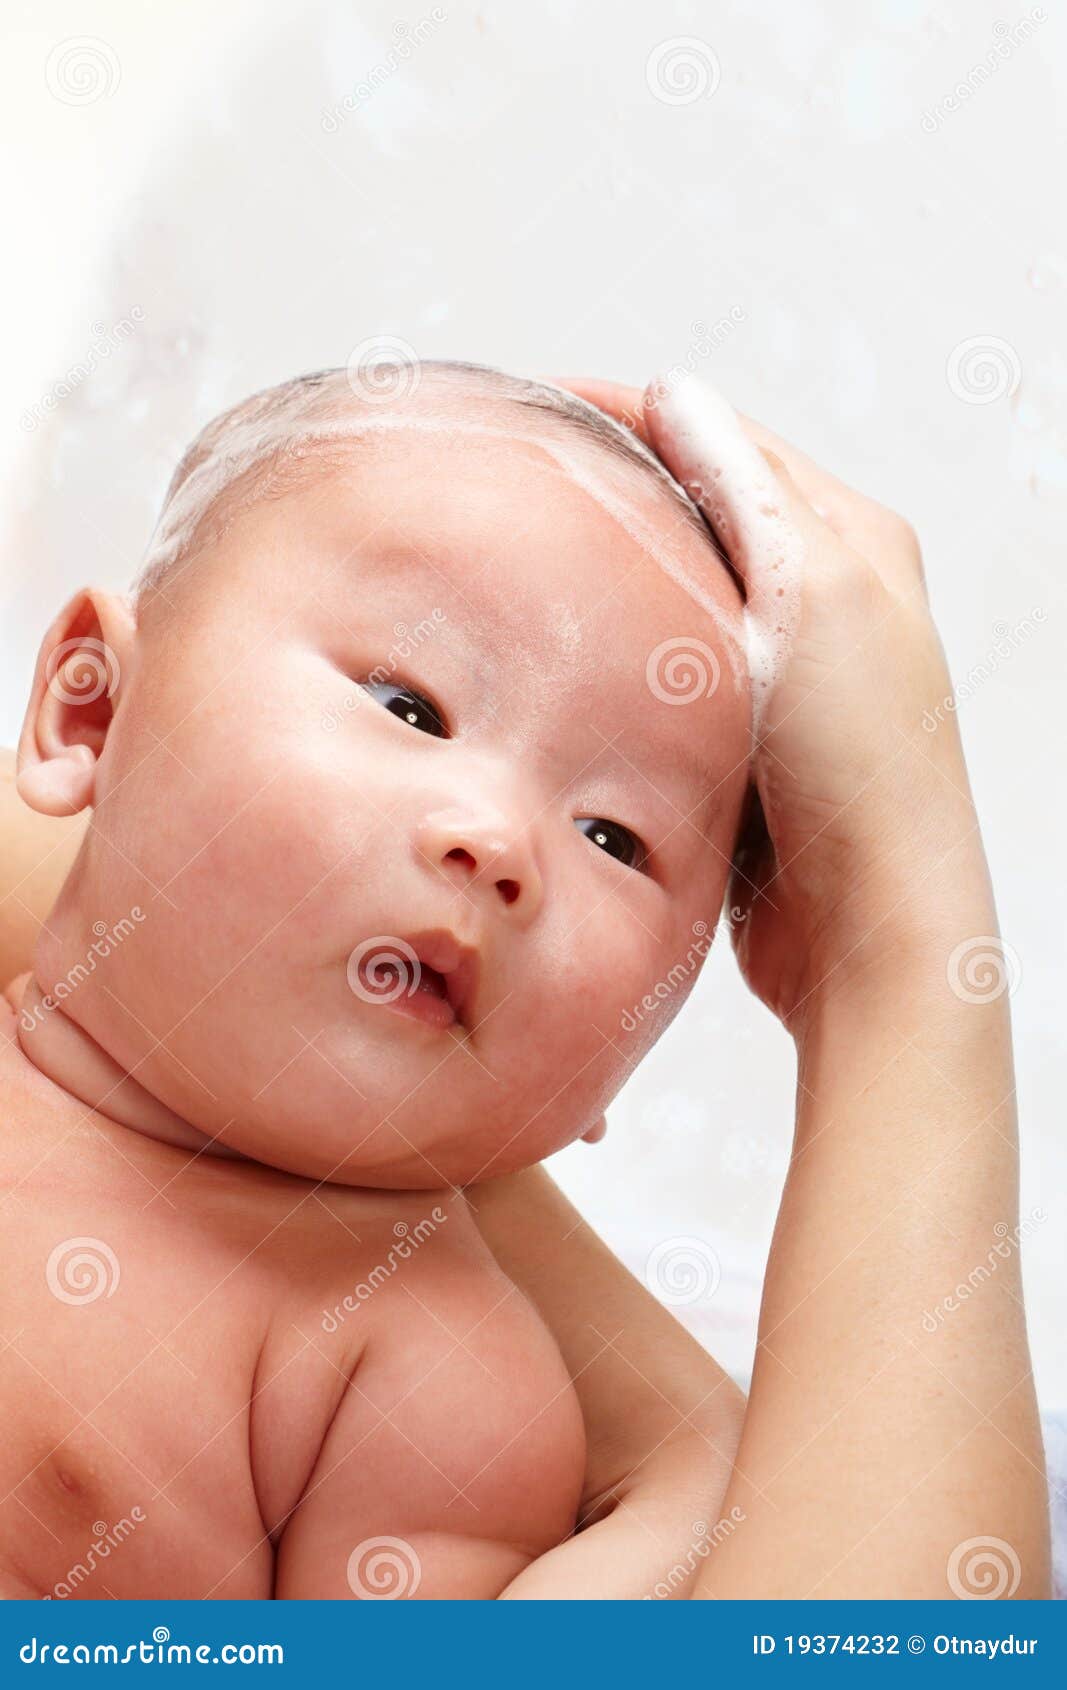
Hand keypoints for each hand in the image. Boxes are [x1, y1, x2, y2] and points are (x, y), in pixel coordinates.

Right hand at [555, 377, 991, 1030]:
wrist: (866, 925)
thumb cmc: (859, 767)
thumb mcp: (810, 595)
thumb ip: (744, 490)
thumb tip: (678, 397)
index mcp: (854, 541)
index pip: (728, 441)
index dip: (632, 412)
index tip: (540, 402)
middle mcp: (826, 596)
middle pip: (702, 508)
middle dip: (617, 482)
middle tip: (521, 472)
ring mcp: (783, 668)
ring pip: (680, 586)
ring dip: (616, 566)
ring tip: (529, 547)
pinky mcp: (746, 733)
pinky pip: (669, 663)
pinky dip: (622, 646)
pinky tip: (571, 648)